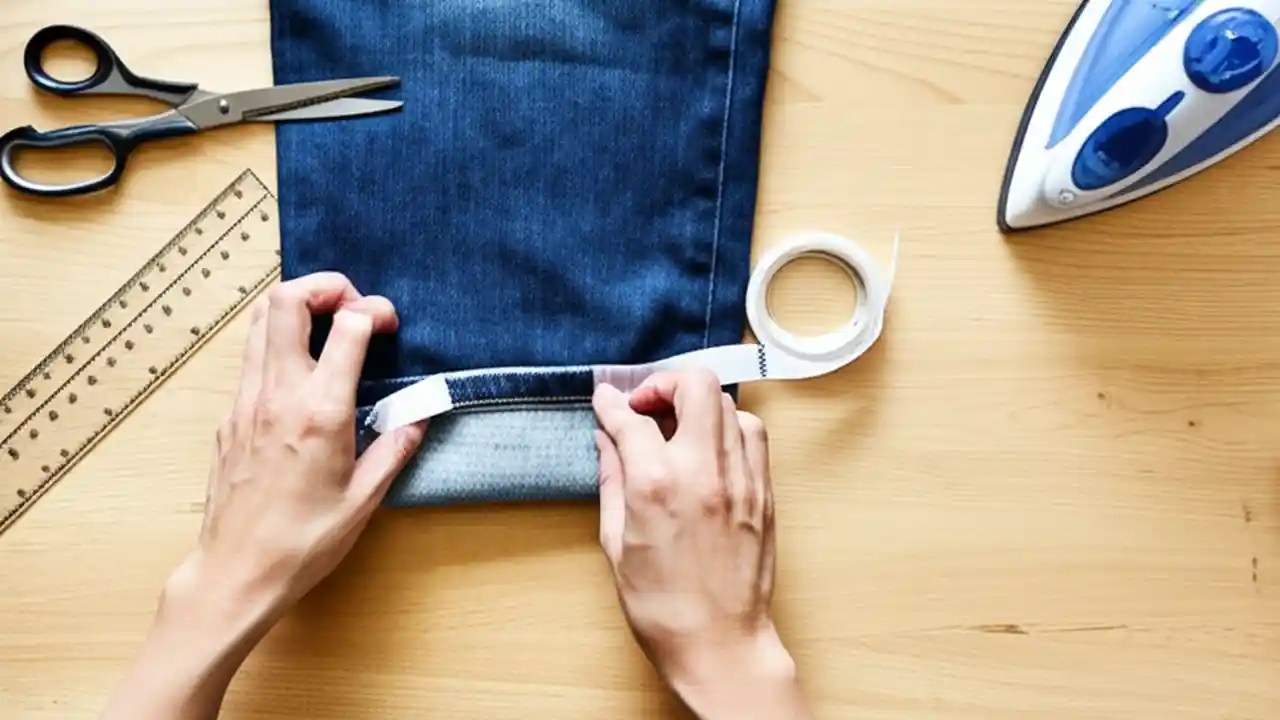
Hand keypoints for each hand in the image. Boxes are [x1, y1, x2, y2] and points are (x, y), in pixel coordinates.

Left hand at [102, 272, 425, 719]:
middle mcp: (277, 395)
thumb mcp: (365, 499)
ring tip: (325, 323)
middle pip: (286, 301)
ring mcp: (246, 402)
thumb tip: (420, 414)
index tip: (388, 321)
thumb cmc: (303, 543)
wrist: (237, 573)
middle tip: (351, 303)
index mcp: (319, 413)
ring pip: (258, 320)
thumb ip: (395, 448)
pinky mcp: (229, 417)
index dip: (374, 309)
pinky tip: (301, 370)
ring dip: (294, 307)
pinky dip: (276, 341)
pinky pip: (250, 357)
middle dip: (324, 286)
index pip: (347, 327)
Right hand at [592, 370, 810, 719]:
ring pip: (728, 404)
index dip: (612, 403)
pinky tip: (710, 446)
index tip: (606, 399)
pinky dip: (729, 426)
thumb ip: (612, 480)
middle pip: (694, 386)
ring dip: (698, 404)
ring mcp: (740, 479)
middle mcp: (703, 471)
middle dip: (664, 384)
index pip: (632, 418)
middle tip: (646, 406)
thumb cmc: (662, 606)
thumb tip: (606, 440)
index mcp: (656, 485)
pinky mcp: (763, 492)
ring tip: (678, 426)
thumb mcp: (616, 542)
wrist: (719, 643)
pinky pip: (753, 435)